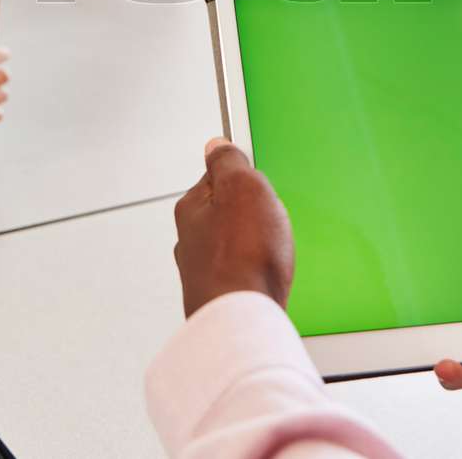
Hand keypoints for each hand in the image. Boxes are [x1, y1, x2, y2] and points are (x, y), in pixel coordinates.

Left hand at [172, 138, 294, 318]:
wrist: (242, 318)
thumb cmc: (244, 255)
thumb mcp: (244, 186)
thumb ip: (230, 162)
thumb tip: (216, 145)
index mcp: (192, 208)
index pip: (216, 178)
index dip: (245, 180)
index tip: (258, 187)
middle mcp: (190, 240)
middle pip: (226, 214)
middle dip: (251, 215)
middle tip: (269, 222)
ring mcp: (202, 271)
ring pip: (233, 246)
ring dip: (254, 246)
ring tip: (271, 252)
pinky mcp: (218, 296)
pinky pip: (240, 273)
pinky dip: (255, 271)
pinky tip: (266, 276)